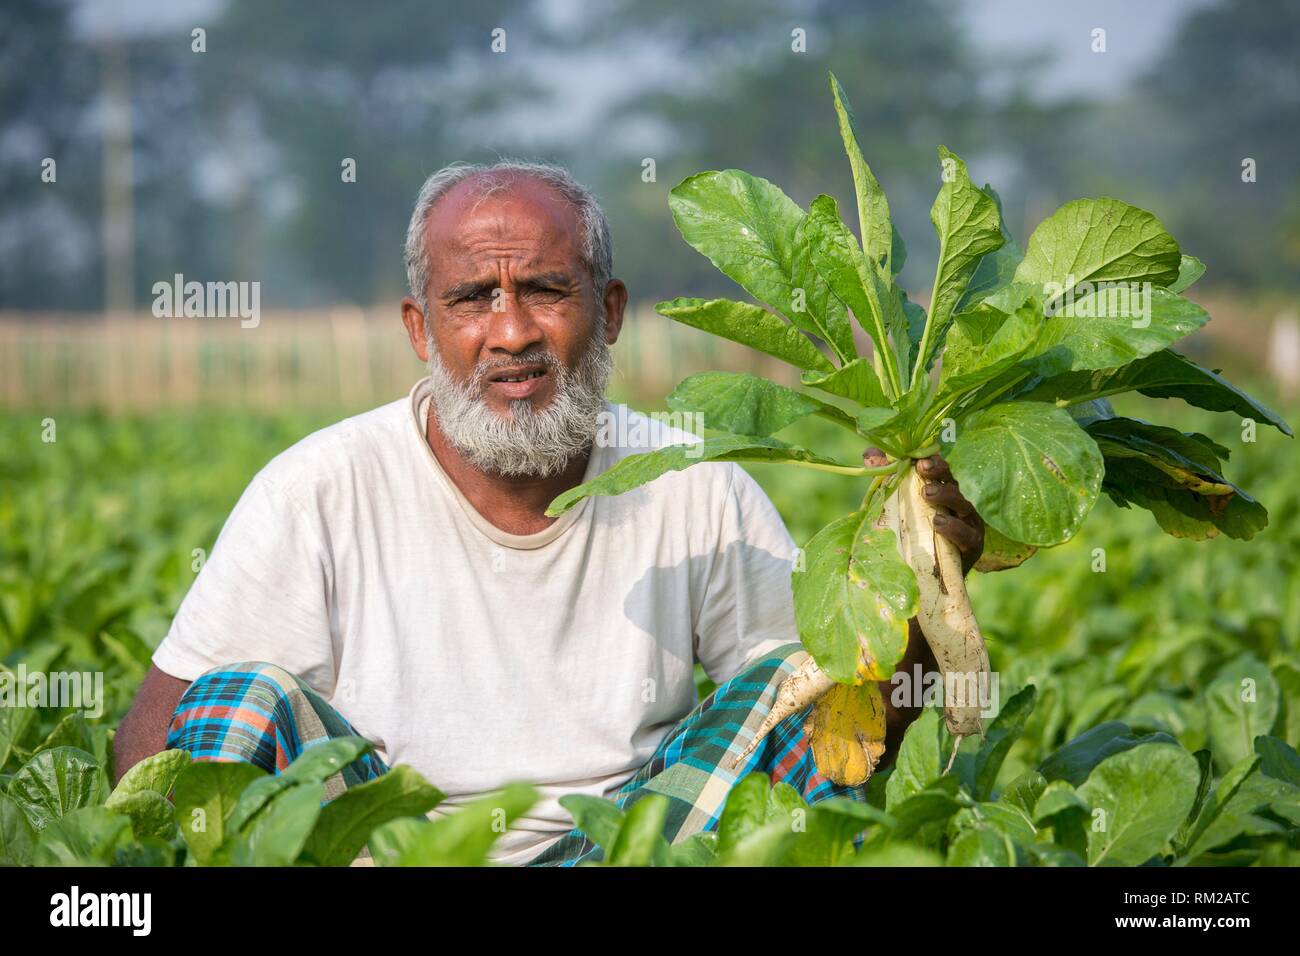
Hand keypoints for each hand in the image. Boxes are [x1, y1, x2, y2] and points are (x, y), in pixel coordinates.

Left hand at [863, 448, 984, 574]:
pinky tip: (938, 523)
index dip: (934, 462)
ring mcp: (969, 525)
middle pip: (954, 483)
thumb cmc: (914, 536)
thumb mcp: (896, 505)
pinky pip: (966, 535)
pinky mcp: (972, 547)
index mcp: (944, 493)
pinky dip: (953, 528)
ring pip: (963, 506)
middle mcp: (959, 506)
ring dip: (946, 496)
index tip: (919, 458)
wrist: (927, 577)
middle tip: (922, 469)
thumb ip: (887, 478)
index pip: (943, 472)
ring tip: (927, 493)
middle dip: (939, 473)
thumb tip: (870, 453)